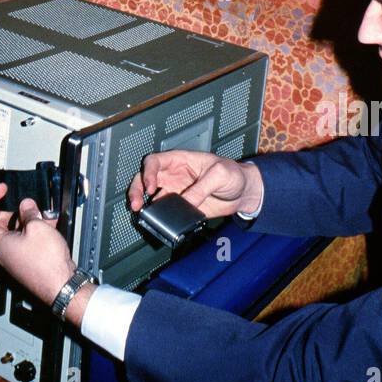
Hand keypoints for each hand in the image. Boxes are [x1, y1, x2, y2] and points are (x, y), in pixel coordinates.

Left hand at [0, 184, 75, 305]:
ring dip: (29, 218)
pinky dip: (37, 229)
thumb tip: (26, 206)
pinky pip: (27, 238)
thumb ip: (28, 211)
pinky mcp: (27, 258)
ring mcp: (14, 255)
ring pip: (16, 229)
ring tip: (44, 214)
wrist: (61, 286)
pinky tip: (51, 224)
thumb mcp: (37, 227)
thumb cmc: (45, 264)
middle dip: (14, 209)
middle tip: (27, 204)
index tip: (1, 190)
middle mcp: (2, 250)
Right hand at [128, 150, 262, 221]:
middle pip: (146, 178)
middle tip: (137, 203)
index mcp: (181, 160)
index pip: (156, 161)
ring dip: (144, 204)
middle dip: (137, 189)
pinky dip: (159, 217)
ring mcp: (177, 191)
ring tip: (142, 214)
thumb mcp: (221, 174)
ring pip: (152, 195)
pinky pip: (165, 211)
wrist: (244, 192)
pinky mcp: (182, 206)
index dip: (148, 172)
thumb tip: (185, 202)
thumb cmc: (234, 174)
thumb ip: (202, 187)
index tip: (150, 185)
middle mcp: (175, 175)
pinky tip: (159, 222)